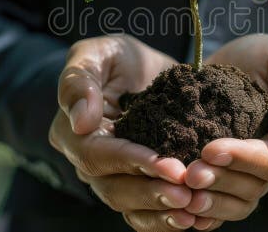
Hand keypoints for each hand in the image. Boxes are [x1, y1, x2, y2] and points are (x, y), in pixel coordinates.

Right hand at [49, 34, 195, 230]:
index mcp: (72, 132)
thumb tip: (80, 121)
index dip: (133, 163)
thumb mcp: (98, 53)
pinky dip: (167, 219)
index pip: (99, 155)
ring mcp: (112, 178)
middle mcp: (88, 162)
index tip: (170, 166)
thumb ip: (79, 80)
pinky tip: (195, 217)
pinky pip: (145, 214)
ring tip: (194, 208)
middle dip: (152, 193)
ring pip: (130, 207)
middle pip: (114, 189)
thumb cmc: (117, 58)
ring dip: (162, 211)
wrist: (145, 72)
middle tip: (187, 193)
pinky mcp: (136, 186)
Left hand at [184, 34, 267, 229]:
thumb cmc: (266, 57)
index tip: (210, 149)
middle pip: (252, 187)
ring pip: (236, 203)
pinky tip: (183, 212)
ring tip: (183, 192)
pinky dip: (204, 213)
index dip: (242, 159)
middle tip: (189, 174)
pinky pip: (220, 206)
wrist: (236, 64)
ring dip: (209, 201)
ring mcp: (250, 174)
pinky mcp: (227, 177)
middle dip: (220, 182)